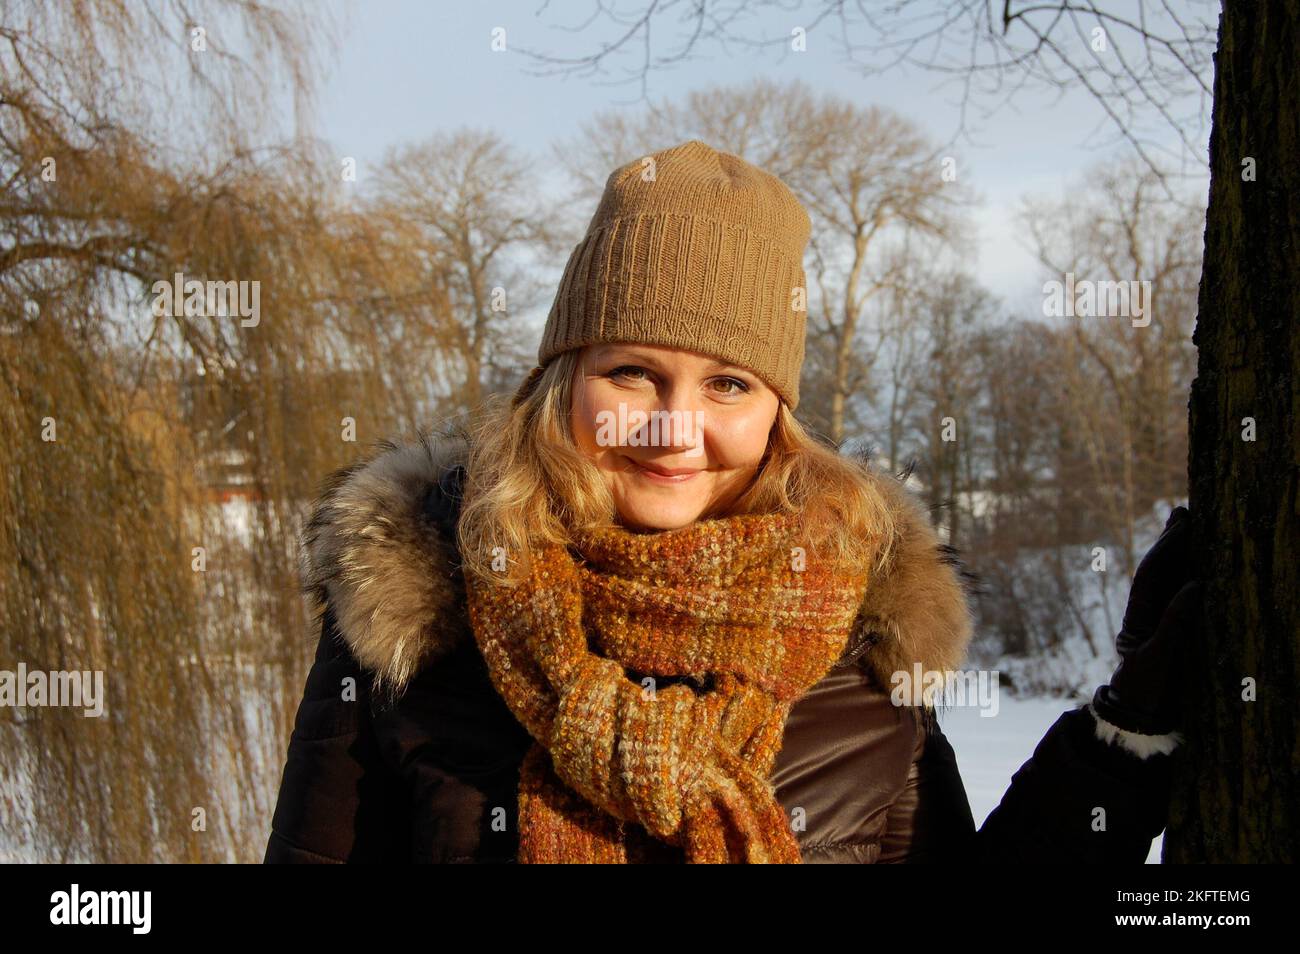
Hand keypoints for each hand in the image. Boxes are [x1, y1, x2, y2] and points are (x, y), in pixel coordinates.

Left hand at [1091, 507, 1202, 735]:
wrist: (1142, 716)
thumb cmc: (1146, 689)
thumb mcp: (1158, 658)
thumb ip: (1174, 624)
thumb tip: (1194, 586)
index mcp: (1141, 614)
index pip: (1154, 573)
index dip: (1168, 547)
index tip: (1182, 522)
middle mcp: (1150, 612)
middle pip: (1161, 571)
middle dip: (1171, 543)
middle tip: (1183, 512)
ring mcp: (1163, 621)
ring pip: (1172, 581)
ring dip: (1180, 554)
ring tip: (1187, 522)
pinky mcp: (1177, 632)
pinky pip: (1184, 600)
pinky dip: (1191, 577)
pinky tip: (1201, 563)